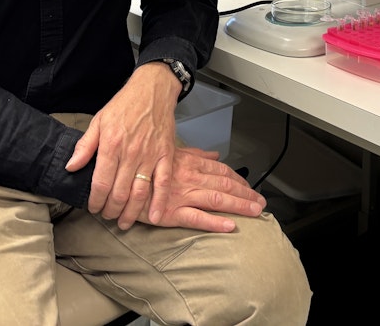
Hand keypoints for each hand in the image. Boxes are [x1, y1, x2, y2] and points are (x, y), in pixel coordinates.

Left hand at [65, 63, 180, 228]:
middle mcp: (130, 153)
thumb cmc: (124, 104)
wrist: (152, 89)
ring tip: (124, 222)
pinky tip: (154, 216)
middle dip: (111, 210)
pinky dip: (160, 201)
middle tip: (107, 215)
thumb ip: (85, 146)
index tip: (93, 208)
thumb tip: (71, 167)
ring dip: (131, 212)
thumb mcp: (98, 121)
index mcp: (111, 145)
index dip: (95, 201)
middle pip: (119, 193)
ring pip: (140, 193)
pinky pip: (163, 183)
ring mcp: (150, 155)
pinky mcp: (166, 155)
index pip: (100, 183)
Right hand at [140, 146, 265, 232]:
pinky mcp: (171, 212)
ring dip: (239, 206)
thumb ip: (195, 154)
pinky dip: (214, 222)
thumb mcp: (171, 153)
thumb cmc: (143, 166)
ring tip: (255, 212)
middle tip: (261, 202)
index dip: (239, 179)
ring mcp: (182, 194)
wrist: (118, 177)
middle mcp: (189, 177)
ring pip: (217, 199)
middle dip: (246, 194)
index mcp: (189, 163)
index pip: (221, 171)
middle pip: (225, 185)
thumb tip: (215, 154)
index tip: (250, 187)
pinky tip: (230, 226)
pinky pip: (197, 218)